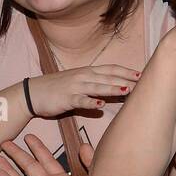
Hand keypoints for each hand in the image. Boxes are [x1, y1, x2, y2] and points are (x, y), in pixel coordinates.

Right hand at [27, 64, 141, 115]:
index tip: (142, 74)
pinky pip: (80, 100)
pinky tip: (101, 105)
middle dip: (126, 80)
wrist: (31, 93)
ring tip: (128, 90)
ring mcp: (74, 87)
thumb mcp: (79, 82)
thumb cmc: (58, 88)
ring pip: (97, 87)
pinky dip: (90, 102)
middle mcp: (83, 76)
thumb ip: (97, 84)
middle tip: (143, 83)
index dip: (126, 71)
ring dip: (112, 88)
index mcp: (87, 72)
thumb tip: (117, 88)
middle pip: (108, 77)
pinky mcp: (66, 98)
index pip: (111, 69)